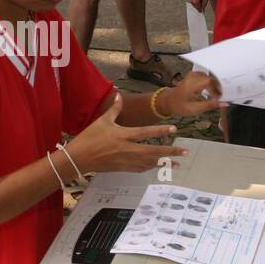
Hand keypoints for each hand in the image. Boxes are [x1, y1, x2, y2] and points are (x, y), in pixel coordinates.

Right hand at [63, 92, 186, 174]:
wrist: (78, 158)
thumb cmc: (89, 138)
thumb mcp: (102, 121)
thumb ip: (114, 109)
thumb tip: (119, 94)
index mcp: (122, 135)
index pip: (145, 132)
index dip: (161, 130)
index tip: (174, 129)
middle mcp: (127, 149)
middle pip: (153, 151)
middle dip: (170, 152)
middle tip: (185, 152)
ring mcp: (126, 160)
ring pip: (150, 162)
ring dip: (164, 163)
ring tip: (177, 163)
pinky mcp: (123, 168)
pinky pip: (141, 168)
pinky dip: (151, 167)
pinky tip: (159, 167)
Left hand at [158, 72, 222, 118]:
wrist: (168, 101)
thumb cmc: (179, 106)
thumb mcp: (195, 109)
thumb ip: (210, 105)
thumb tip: (224, 103)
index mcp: (192, 84)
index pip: (210, 81)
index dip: (219, 89)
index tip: (222, 97)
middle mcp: (192, 77)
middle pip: (211, 78)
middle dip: (218, 87)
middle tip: (221, 97)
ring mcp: (193, 75)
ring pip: (210, 77)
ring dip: (214, 86)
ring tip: (216, 95)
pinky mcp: (194, 75)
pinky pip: (206, 77)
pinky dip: (210, 84)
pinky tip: (211, 91)